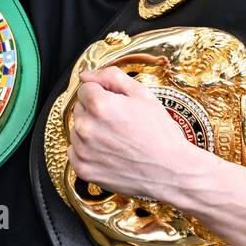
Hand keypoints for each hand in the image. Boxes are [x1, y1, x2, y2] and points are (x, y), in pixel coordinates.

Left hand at [69, 66, 201, 200]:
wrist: (170, 171)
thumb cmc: (160, 133)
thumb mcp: (143, 95)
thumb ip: (111, 77)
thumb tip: (86, 74)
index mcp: (99, 105)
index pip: (85, 88)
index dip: (102, 93)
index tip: (117, 105)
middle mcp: (86, 127)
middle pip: (80, 109)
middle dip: (95, 112)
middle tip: (119, 124)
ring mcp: (82, 150)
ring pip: (77, 130)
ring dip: (91, 131)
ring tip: (116, 139)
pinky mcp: (83, 168)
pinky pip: (75, 151)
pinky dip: (88, 151)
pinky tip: (109, 153)